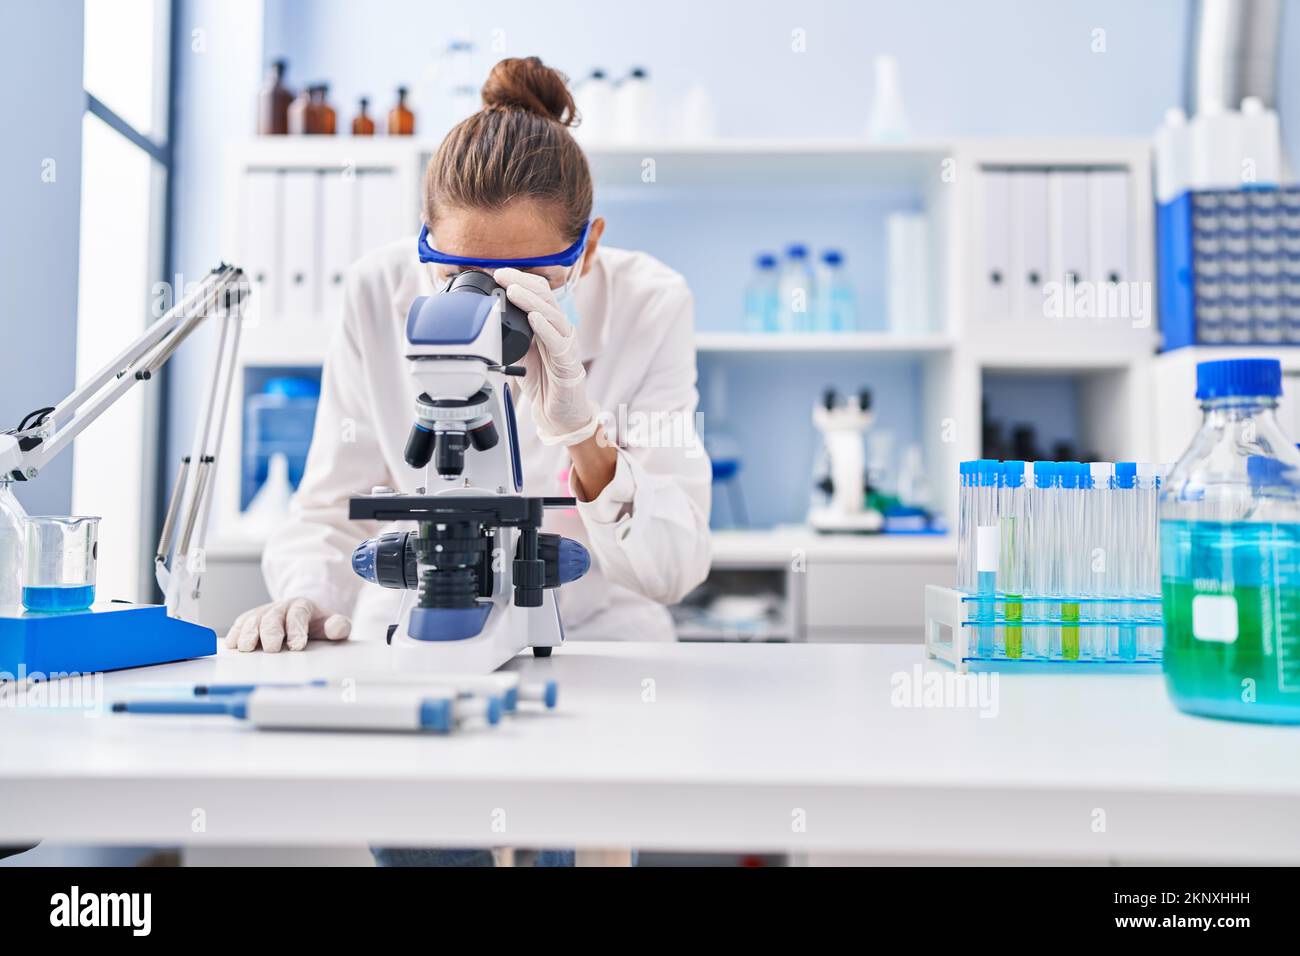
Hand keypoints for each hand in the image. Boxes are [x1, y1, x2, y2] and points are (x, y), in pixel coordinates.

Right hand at [225, 598, 350, 652]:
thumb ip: (338, 626)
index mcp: (302, 606)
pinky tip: (232, 645)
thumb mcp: (332, 624)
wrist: (302, 614)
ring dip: (248, 633)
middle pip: (272, 617)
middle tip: (272, 649)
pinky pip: (239, 624)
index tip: (297, 646)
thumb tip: (337, 628)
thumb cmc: (316, 623)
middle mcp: (279, 607)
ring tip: (246, 648)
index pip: (298, 614)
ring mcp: (262, 613)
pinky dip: (235, 634)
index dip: (296, 630)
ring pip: (252, 620)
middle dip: (271, 633)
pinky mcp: (249, 620)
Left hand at [494, 267, 600, 446]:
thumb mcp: (519, 352)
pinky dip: (545, 327)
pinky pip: (558, 341)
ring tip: (513, 291)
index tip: (498, 273)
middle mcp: (559, 330)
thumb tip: (487, 317)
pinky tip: (533, 317)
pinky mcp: (568, 362)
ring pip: (552, 314)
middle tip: (502, 274)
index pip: (538, 292)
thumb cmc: (543, 381)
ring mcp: (566, 345)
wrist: (558, 413)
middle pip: (545, 297)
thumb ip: (509, 334)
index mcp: (548, 324)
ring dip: (531, 300)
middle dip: (522, 283)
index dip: (520, 280)